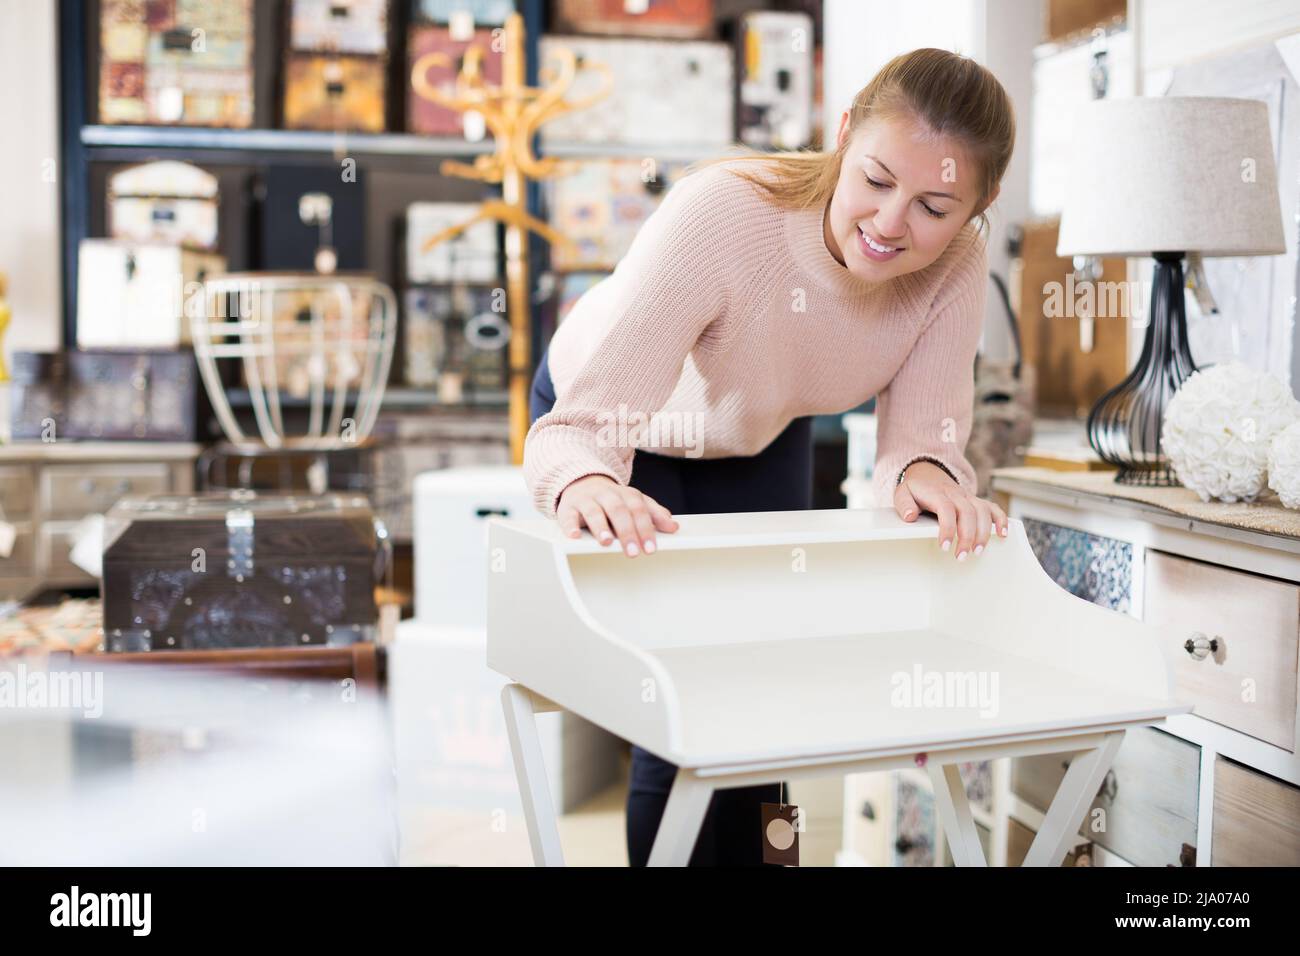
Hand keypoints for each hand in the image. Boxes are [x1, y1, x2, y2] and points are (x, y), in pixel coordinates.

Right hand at [556, 475, 678, 556]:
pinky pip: (567, 516)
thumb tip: (673, 527)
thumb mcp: (634, 502)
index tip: (651, 548)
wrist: (581, 481)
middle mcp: (606, 495)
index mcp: (626, 494)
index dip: (645, 528)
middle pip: (618, 510)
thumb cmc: (611, 500)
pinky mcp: (567, 507)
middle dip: (627, 531)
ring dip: (601, 527)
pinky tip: (574, 536)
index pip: (639, 509)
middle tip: (633, 552)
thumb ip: (653, 513)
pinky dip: (570, 526)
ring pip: (594, 511)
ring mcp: (586, 500)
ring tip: (607, 542)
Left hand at [893, 461, 1008, 560]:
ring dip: (984, 532)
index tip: (945, 547)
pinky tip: (1003, 534)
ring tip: (978, 551)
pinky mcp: (976, 501)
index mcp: (937, 493)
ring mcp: (968, 497)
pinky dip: (1001, 520)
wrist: (928, 473)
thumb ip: (904, 504)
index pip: (946, 509)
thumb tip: (910, 516)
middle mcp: (956, 494)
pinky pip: (992, 508)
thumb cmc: (916, 489)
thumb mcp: (902, 493)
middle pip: (967, 513)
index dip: (947, 528)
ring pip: (983, 511)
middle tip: (961, 556)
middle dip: (967, 536)